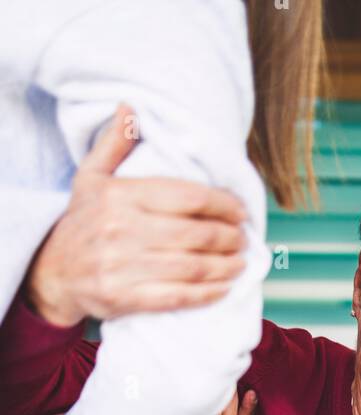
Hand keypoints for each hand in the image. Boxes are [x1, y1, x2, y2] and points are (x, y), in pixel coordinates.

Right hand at [25, 104, 248, 327]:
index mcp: (121, 196)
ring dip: (225, 266)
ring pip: (192, 266)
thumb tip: (130, 107)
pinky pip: (179, 297)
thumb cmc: (82, 222)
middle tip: (244, 239)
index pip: (188, 197)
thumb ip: (114, 144)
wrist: (54, 273)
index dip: (223, 204)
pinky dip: (208, 293)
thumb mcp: (90, 177)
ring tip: (241, 262)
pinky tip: (225, 288)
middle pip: (196, 233)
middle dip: (229, 237)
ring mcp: (124, 266)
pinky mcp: (126, 297)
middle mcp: (123, 229)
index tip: (240, 211)